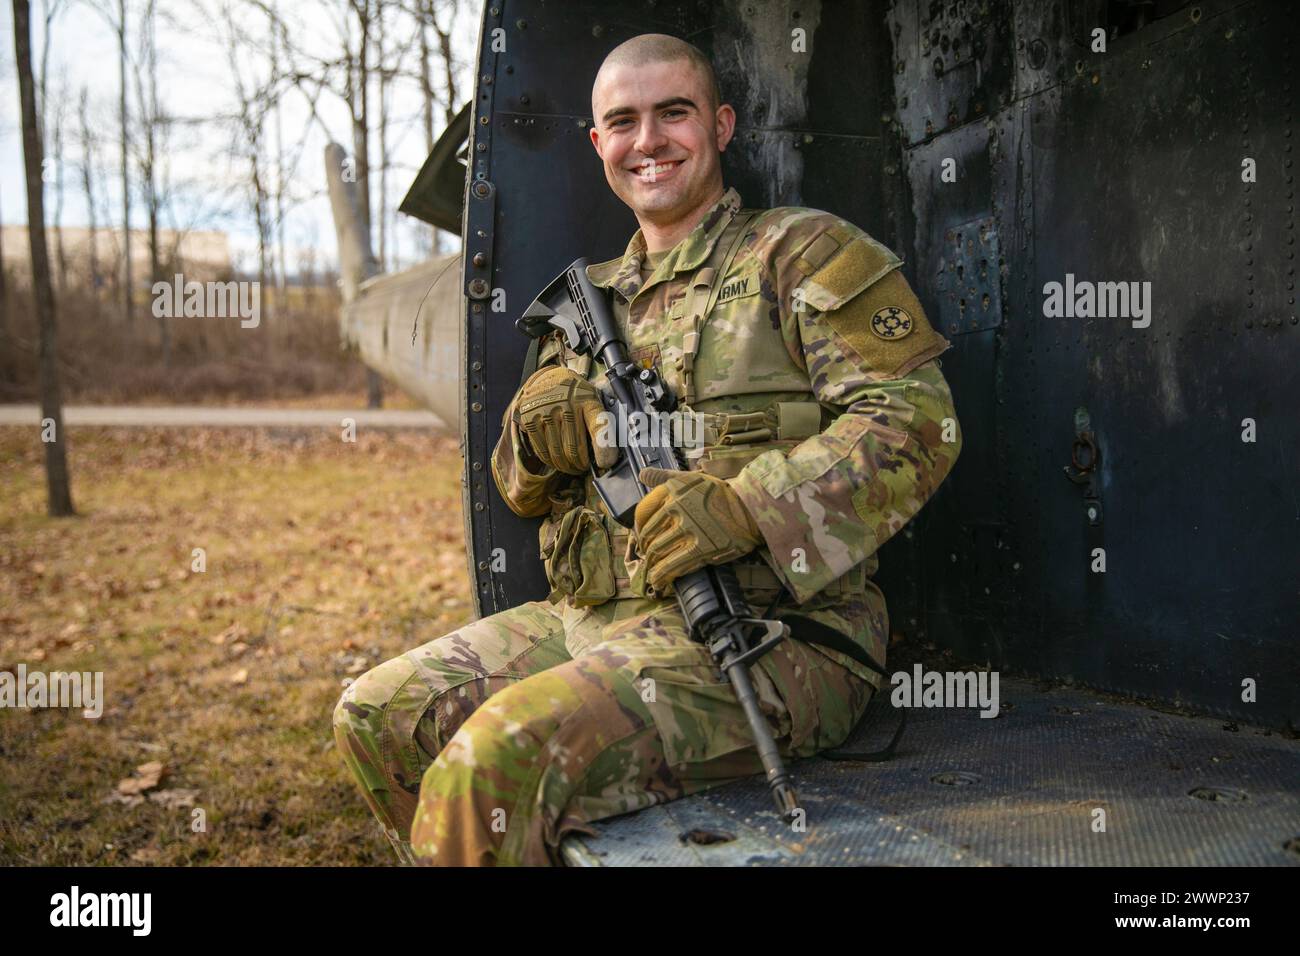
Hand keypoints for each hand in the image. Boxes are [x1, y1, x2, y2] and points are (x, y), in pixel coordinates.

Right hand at [514, 366, 617, 474]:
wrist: (548, 376)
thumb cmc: (576, 395)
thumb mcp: (594, 400)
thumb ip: (602, 423)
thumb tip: (609, 456)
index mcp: (588, 399)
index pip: (599, 425)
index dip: (603, 448)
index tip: (605, 463)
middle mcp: (566, 403)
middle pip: (574, 448)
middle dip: (581, 465)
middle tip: (583, 468)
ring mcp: (546, 411)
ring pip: (557, 452)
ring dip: (566, 466)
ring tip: (571, 467)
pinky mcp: (530, 418)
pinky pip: (541, 450)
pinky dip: (550, 461)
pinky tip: (556, 461)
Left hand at [632, 467, 762, 593]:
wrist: (748, 509)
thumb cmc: (719, 493)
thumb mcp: (690, 478)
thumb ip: (664, 477)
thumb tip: (643, 474)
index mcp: (672, 492)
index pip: (643, 512)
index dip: (638, 528)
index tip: (641, 535)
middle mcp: (677, 509)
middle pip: (649, 535)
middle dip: (645, 548)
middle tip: (647, 554)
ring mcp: (687, 530)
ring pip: (658, 551)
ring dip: (651, 564)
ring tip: (651, 570)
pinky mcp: (699, 549)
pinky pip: (672, 565)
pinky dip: (662, 575)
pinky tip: (659, 581)